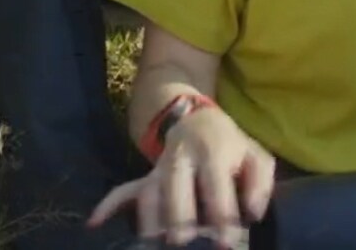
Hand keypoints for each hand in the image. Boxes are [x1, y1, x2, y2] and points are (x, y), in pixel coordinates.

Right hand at [89, 105, 276, 245]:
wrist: (197, 119)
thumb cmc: (231, 146)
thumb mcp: (256, 156)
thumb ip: (260, 184)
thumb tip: (252, 213)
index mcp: (213, 153)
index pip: (215, 187)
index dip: (220, 216)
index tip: (224, 242)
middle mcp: (182, 159)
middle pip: (176, 187)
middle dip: (178, 216)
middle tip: (183, 243)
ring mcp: (160, 168)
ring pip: (150, 191)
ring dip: (149, 217)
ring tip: (152, 243)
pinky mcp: (148, 177)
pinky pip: (125, 189)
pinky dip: (109, 204)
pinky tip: (95, 222)